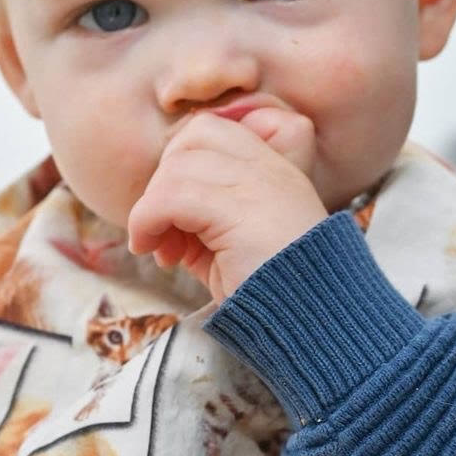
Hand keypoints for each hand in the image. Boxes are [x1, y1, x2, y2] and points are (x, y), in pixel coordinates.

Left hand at [128, 108, 327, 301]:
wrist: (307, 325)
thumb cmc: (265, 294)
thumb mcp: (226, 246)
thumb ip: (197, 218)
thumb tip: (152, 213)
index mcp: (275, 169)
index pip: (213, 130)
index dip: (180, 163)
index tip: (176, 212)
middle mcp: (271, 168)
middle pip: (192, 138)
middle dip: (164, 183)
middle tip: (165, 234)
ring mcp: (261, 184)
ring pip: (177, 166)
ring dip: (153, 209)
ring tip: (165, 250)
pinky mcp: (242, 210)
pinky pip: (171, 197)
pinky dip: (148, 223)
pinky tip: (161, 255)